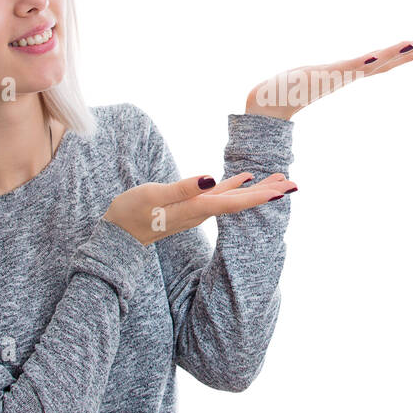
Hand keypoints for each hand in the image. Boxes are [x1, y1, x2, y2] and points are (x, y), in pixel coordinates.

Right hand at [102, 171, 298, 245]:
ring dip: (258, 189)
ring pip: (235, 198)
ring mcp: (198, 209)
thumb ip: (181, 188)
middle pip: (241, 202)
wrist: (117, 234)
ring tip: (280, 179)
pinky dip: (236, 186)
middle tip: (295, 184)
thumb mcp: (153, 196)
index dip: (257, 197)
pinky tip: (246, 177)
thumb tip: (210, 180)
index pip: (233, 203)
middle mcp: (202, 211)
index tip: (280, 193)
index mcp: (196, 208)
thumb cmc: (130, 213)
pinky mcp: (191, 206)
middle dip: (268, 193)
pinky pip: (220, 195)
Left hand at [244, 38, 412, 119]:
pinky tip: (377, 57)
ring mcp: (338, 76)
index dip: (399, 57)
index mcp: (345, 73)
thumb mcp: (307, 74)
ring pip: (372, 64)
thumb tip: (313, 72)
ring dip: (393, 55)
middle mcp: (347, 75)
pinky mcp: (326, 76)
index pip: (378, 63)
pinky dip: (365, 62)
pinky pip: (350, 68)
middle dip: (405, 56)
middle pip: (383, 63)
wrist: (269, 99)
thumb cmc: (285, 88)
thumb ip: (314, 73)